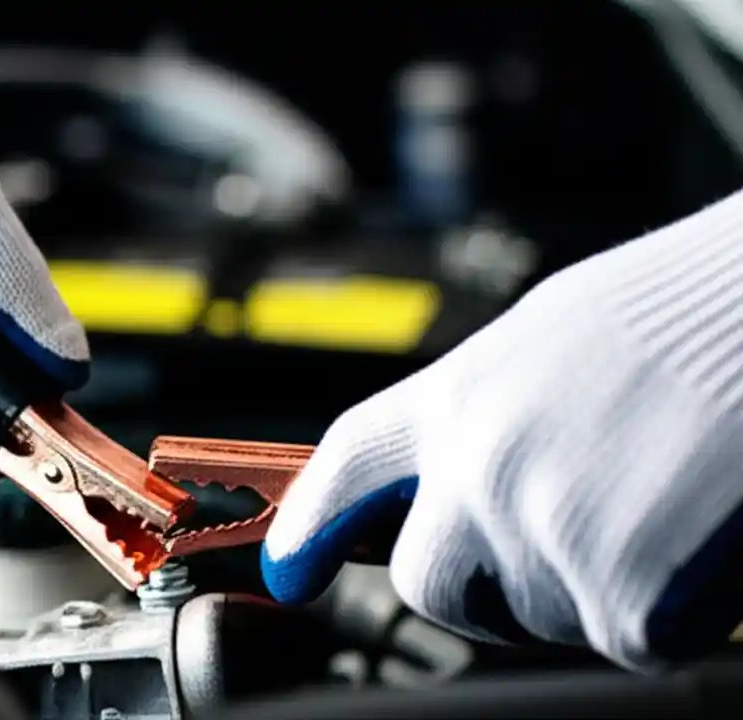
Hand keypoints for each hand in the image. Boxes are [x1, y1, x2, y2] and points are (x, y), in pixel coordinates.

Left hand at [263, 189, 742, 671]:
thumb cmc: (687, 312)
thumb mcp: (550, 337)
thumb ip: (484, 413)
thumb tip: (446, 482)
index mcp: (456, 396)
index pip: (345, 472)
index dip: (307, 528)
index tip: (289, 570)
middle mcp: (478, 468)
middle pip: (428, 582)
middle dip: (479, 588)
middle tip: (557, 547)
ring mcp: (543, 534)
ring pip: (537, 617)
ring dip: (591, 586)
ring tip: (656, 497)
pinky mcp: (624, 599)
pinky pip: (628, 638)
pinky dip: (669, 609)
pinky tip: (695, 533)